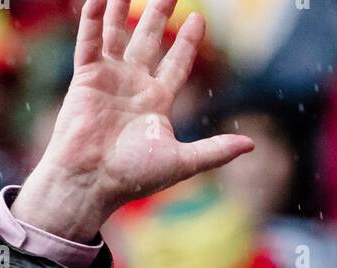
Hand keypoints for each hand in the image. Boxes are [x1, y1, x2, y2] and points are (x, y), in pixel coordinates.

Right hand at [13, 0, 253, 241]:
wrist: (91, 182)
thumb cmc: (133, 177)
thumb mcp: (181, 162)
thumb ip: (215, 150)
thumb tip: (251, 146)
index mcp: (156, 103)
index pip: (176, 65)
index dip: (187, 43)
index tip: (199, 19)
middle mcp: (133, 87)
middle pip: (149, 41)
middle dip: (160, 16)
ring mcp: (108, 80)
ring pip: (118, 34)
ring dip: (124, 9)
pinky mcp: (85, 78)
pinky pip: (90, 42)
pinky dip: (93, 19)